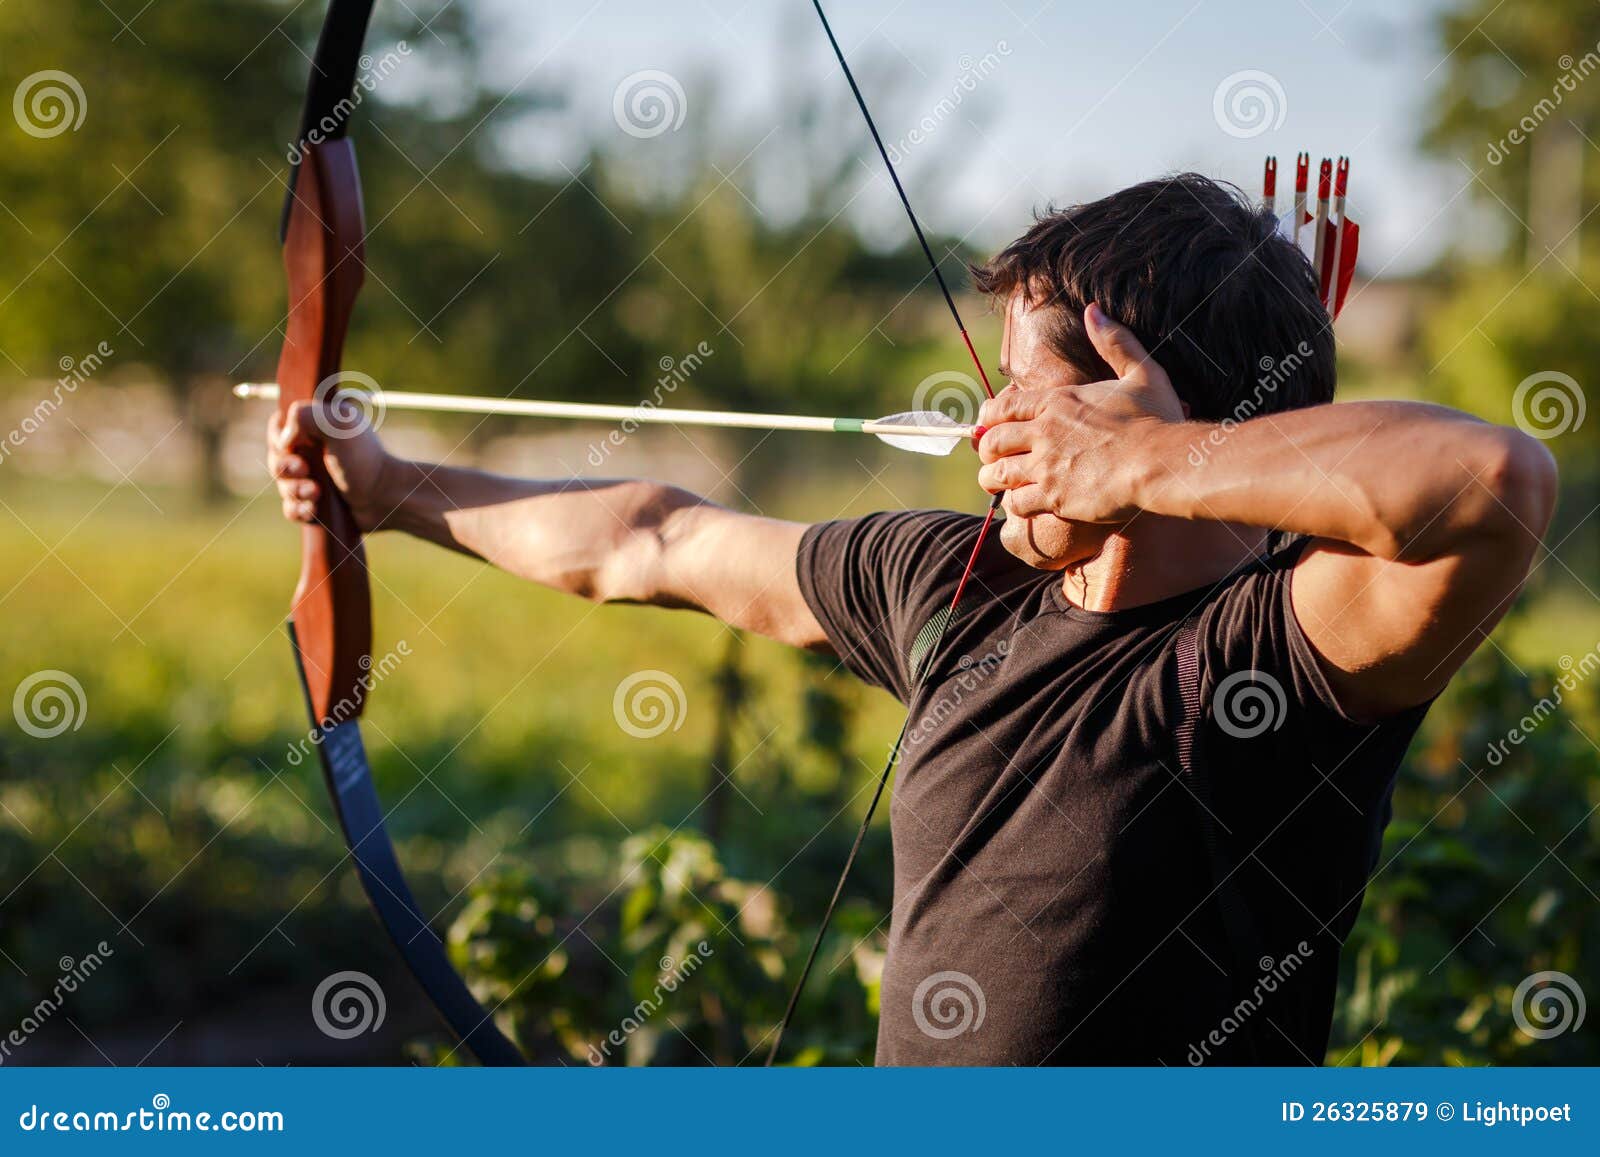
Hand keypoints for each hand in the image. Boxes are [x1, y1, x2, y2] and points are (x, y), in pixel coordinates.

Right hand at [268, 395, 395, 533]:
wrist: (386, 498)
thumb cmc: (365, 459)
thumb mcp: (338, 423)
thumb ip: (304, 415)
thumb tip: (284, 441)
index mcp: (316, 426)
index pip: (278, 427)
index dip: (279, 438)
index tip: (292, 445)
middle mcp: (313, 450)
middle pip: (276, 458)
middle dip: (286, 468)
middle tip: (305, 471)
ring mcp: (313, 478)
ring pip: (282, 486)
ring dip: (295, 491)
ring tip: (317, 493)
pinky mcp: (316, 503)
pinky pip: (290, 508)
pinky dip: (298, 510)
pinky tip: (313, 510)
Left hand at [975, 304, 1182, 523]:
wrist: (1164, 463)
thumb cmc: (1156, 419)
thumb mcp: (1141, 372)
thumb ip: (1115, 341)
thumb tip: (1093, 310)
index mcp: (1058, 401)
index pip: (1004, 407)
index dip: (989, 417)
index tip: (987, 426)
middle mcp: (1044, 432)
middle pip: (992, 441)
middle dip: (986, 449)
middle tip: (990, 457)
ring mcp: (1046, 466)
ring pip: (997, 474)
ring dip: (991, 479)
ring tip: (994, 482)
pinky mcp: (1054, 496)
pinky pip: (1017, 502)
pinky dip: (1015, 503)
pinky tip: (1023, 502)